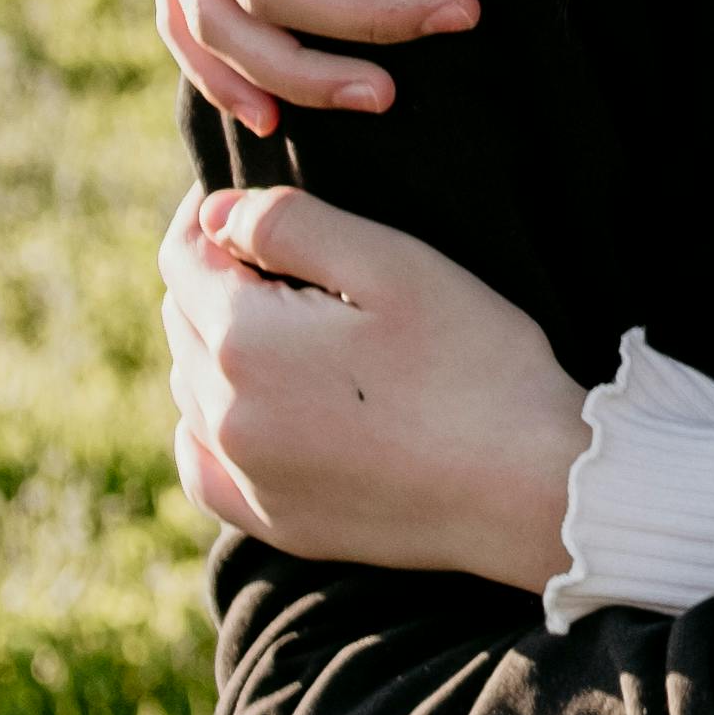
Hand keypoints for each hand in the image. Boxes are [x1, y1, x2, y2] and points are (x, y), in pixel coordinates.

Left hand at [164, 186, 591, 581]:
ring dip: (214, 344)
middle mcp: (225, 414)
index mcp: (245, 340)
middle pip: (181, 319)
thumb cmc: (475, 363)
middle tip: (275, 254)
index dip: (205, 214)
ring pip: (191, 386)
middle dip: (215, 276)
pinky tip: (243, 410)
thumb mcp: (393, 265)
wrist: (532, 487)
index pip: (182, 258)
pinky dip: (207, 427)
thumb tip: (213, 215)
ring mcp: (247, 475)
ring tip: (280, 321)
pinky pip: (202, 465)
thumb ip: (290, 224)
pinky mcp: (277, 520)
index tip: (236, 195)